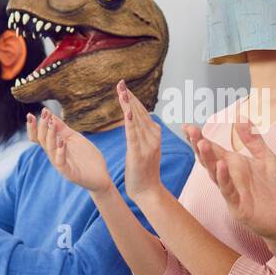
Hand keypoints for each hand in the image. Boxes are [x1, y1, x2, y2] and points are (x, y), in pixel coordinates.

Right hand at [28, 109, 112, 193]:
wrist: (101, 175)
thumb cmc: (87, 157)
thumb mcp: (74, 138)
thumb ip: (62, 128)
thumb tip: (50, 115)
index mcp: (54, 147)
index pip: (38, 137)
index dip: (33, 127)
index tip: (30, 114)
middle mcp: (54, 155)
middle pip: (42, 141)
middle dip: (42, 127)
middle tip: (44, 114)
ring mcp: (61, 165)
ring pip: (50, 150)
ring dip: (50, 136)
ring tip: (52, 123)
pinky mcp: (69, 173)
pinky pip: (61, 162)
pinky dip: (60, 152)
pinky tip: (62, 142)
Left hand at [117, 81, 164, 203]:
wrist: (148, 191)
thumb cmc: (144, 172)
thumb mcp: (145, 149)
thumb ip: (142, 133)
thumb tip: (137, 118)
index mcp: (155, 135)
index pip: (142, 112)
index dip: (133, 99)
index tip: (124, 87)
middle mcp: (153, 137)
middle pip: (140, 113)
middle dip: (130, 97)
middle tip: (121, 83)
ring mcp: (148, 145)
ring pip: (136, 121)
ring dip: (129, 105)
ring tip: (121, 91)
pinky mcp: (139, 154)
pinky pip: (134, 135)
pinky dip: (130, 122)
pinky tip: (127, 112)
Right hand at [187, 115, 275, 243]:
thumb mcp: (266, 159)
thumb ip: (253, 140)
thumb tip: (240, 117)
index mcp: (235, 165)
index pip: (214, 148)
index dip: (200, 137)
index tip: (187, 125)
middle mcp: (229, 177)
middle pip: (210, 159)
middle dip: (198, 144)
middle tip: (190, 130)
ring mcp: (232, 192)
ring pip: (215, 174)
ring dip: (208, 159)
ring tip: (202, 144)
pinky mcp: (238, 206)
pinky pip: (229, 191)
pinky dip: (224, 178)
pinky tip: (221, 166)